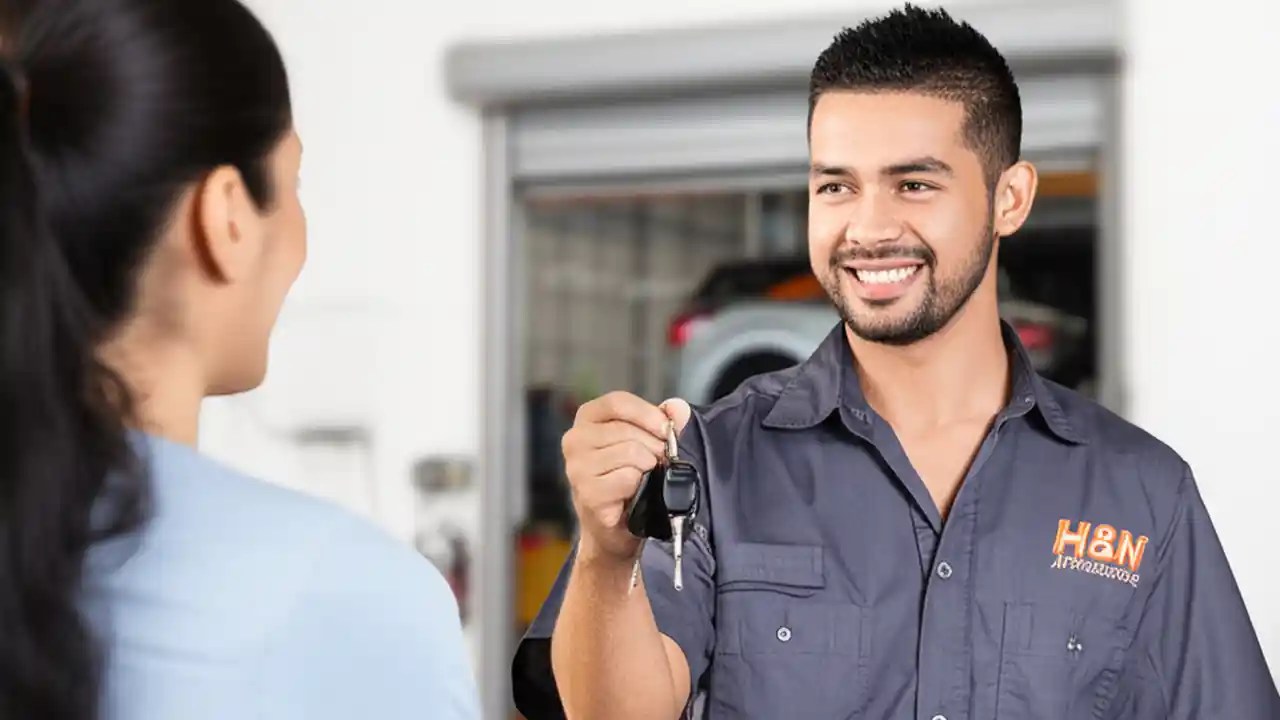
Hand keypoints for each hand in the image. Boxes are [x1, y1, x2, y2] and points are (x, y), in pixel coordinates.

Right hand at [561, 391, 691, 561]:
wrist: (614, 528)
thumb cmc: (627, 480)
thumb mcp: (646, 443)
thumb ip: (663, 422)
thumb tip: (679, 408)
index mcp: (586, 419)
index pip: (617, 402)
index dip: (647, 413)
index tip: (667, 429)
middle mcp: (574, 440)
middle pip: (628, 430)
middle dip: (653, 446)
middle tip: (657, 463)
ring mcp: (577, 467)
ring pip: (631, 452)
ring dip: (647, 468)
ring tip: (643, 478)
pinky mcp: (587, 492)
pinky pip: (628, 478)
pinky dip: (639, 486)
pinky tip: (633, 494)